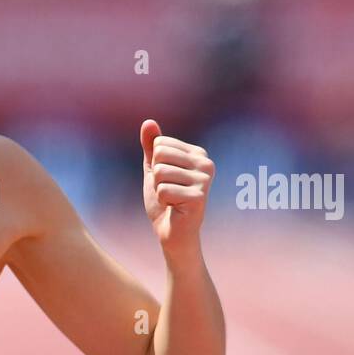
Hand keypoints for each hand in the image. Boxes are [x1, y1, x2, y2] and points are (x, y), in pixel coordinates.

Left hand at [140, 119, 214, 253]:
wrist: (173, 232)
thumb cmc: (165, 200)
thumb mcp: (154, 170)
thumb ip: (151, 147)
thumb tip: (148, 122)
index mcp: (197, 154)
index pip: (160, 144)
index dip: (155, 165)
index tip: (167, 180)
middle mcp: (206, 163)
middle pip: (159, 156)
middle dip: (156, 177)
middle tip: (168, 190)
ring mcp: (205, 180)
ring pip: (160, 173)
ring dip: (159, 190)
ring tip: (172, 199)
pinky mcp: (199, 197)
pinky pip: (163, 191)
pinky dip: (163, 202)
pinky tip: (175, 208)